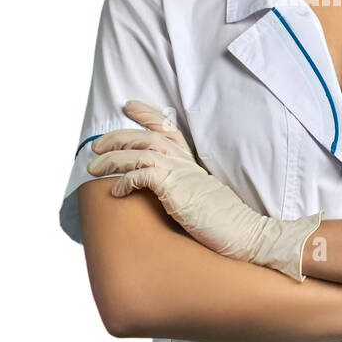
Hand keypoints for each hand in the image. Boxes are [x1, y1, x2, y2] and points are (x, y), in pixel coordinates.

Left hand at [87, 100, 323, 281]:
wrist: (248, 235)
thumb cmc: (228, 226)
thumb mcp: (204, 201)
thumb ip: (187, 192)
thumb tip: (171, 197)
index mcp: (193, 165)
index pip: (169, 130)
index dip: (148, 114)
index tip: (130, 106)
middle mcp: (186, 165)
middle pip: (147, 136)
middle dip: (118, 136)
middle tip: (96, 143)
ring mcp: (182, 175)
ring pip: (139, 153)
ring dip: (112, 158)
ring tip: (93, 167)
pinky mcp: (177, 190)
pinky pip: (143, 177)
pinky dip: (125, 180)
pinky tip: (115, 191)